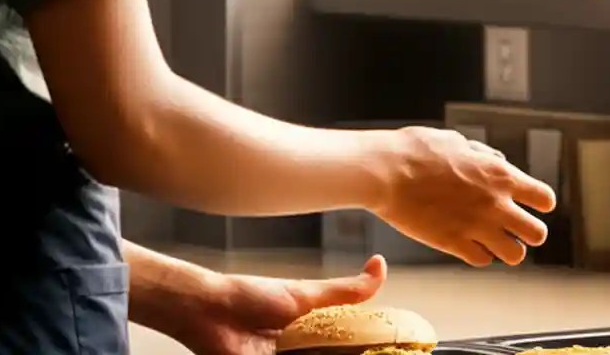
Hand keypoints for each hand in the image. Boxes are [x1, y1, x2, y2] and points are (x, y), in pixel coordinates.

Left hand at [174, 255, 386, 354]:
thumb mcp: (307, 294)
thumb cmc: (253, 297)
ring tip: (313, 354)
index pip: (356, 349)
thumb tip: (381, 263)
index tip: (400, 354)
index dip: (374, 351)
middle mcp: (309, 352)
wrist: (209, 312)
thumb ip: (347, 290)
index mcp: (320, 334)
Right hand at [371, 127, 556, 266]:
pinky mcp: (453, 244)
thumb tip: (497, 161)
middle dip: (527, 231)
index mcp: (499, 175)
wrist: (385, 172)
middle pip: (537, 233)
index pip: (545, 199)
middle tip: (510, 227)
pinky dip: (478, 254)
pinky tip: (466, 242)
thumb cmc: (415, 150)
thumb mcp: (456, 142)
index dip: (539, 203)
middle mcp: (495, 204)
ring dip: (506, 248)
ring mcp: (476, 226)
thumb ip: (482, 155)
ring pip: (516, 255)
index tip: (529, 204)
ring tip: (491, 240)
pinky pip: (482, 261)